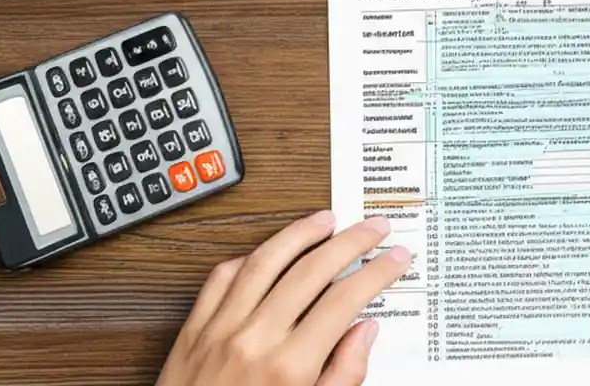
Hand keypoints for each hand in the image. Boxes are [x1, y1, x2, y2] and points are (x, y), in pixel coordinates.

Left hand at [157, 211, 408, 385]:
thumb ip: (343, 375)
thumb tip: (365, 332)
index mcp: (290, 368)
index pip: (345, 300)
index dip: (377, 272)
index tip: (395, 258)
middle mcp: (255, 340)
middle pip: (312, 269)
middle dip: (351, 241)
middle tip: (373, 228)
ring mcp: (220, 329)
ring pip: (266, 260)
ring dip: (300, 232)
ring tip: (326, 219)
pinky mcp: (194, 329)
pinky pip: (222, 277)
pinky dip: (249, 257)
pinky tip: (269, 251)